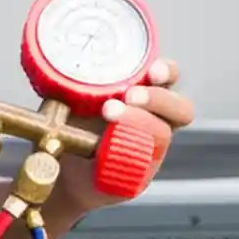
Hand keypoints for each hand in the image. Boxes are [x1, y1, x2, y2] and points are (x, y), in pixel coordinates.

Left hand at [55, 58, 194, 211]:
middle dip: (158, 99)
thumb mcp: (74, 96)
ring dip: (140, 121)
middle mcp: (155, 119)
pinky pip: (143, 164)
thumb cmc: (72, 122)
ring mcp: (150, 149)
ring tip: (110, 112)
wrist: (62, 166)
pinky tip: (105, 146)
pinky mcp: (138, 174)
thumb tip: (58, 64)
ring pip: (163, 134)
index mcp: (145, 93)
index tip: (151, 70)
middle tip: (131, 95)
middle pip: (180, 107)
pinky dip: (125, 152)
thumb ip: (74, 80)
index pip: (169, 77)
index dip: (167, 71)